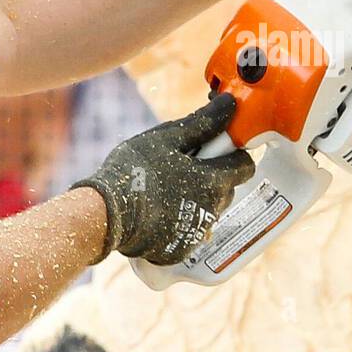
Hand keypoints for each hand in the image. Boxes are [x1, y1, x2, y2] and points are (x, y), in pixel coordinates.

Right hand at [72, 94, 254, 265]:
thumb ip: (202, 123)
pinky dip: (182, 219)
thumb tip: (229, 104)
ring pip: (210, 209)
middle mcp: (212, 208)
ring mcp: (197, 231)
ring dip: (198, 198)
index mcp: (213, 180)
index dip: (233, 154)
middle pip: (227, 188)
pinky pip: (191, 229)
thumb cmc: (135, 170)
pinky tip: (160, 211)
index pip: (244, 166)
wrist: (106, 214)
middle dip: (213, 176)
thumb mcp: (167, 138)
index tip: (215, 148)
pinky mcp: (182, 248)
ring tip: (167, 189)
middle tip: (184, 166)